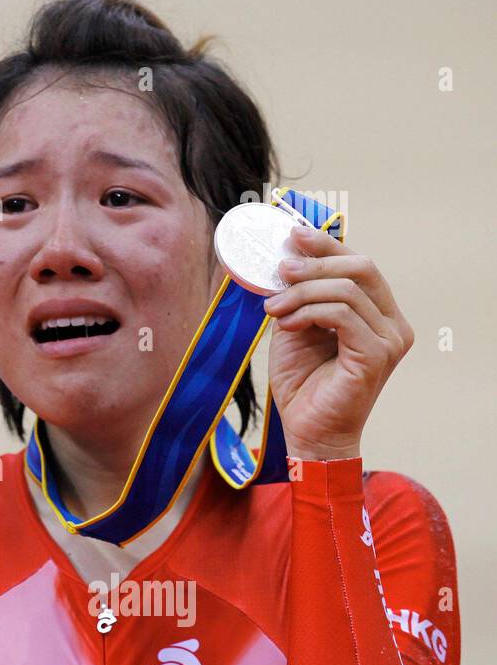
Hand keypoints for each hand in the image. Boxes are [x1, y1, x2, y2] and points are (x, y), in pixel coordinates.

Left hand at [262, 224, 414, 461]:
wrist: (308, 430)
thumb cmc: (303, 383)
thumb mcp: (296, 328)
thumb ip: (299, 297)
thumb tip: (285, 259)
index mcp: (376, 312)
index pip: (358, 264)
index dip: (327, 245)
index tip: (294, 234)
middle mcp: (392, 322)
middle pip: (360, 267)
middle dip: (315, 262)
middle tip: (280, 268)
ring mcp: (389, 338)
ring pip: (347, 290)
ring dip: (302, 293)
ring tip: (273, 309)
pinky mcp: (377, 354)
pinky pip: (342, 315)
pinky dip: (309, 312)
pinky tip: (287, 324)